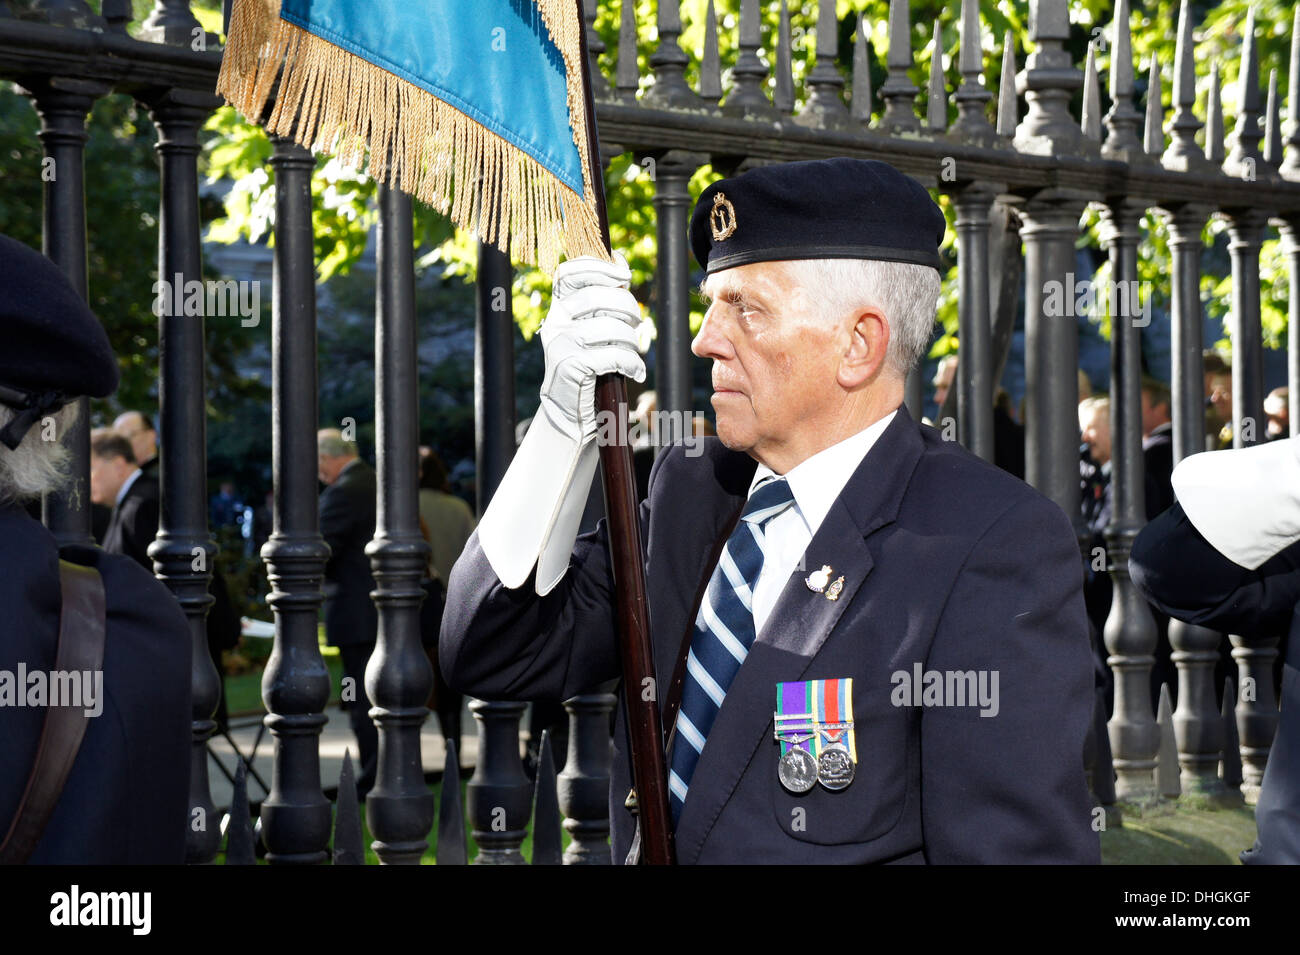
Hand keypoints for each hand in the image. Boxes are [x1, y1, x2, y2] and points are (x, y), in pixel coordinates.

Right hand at [539, 252, 646, 441]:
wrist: (569, 410)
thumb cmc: (587, 365)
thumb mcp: (589, 328)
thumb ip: (600, 300)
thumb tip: (620, 262)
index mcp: (558, 308)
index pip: (570, 272)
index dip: (599, 266)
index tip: (623, 274)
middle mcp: (555, 322)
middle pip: (597, 297)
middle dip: (627, 306)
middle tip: (638, 321)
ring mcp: (561, 343)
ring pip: (610, 327)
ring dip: (631, 340)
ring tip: (634, 352)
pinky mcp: (572, 366)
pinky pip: (613, 355)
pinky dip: (632, 363)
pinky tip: (637, 371)